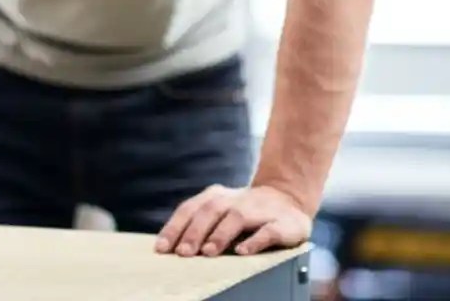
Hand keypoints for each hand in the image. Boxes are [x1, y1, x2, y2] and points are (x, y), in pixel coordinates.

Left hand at [154, 184, 311, 256]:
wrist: (288, 196)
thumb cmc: (245, 211)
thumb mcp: (219, 212)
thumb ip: (198, 225)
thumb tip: (169, 248)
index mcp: (216, 196)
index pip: (190, 208)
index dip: (174, 227)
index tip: (162, 248)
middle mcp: (236, 199)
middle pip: (210, 211)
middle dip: (194, 232)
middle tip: (182, 253)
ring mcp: (259, 209)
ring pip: (237, 217)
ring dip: (220, 235)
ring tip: (207, 252)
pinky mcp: (282, 223)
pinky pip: (267, 231)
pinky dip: (255, 241)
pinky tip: (243, 252)